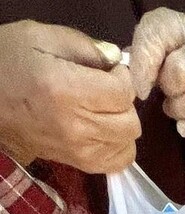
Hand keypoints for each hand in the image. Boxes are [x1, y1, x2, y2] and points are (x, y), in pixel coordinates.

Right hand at [0, 21, 139, 173]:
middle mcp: (75, 125)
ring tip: (102, 110)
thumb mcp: (40, 36)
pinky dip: (117, 146)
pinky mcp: (78, 163)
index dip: (122, 78)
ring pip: (127, 144)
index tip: (109, 71)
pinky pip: (117, 162)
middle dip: (124, 103)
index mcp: (66, 90)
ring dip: (122, 125)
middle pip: (130, 123)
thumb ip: (85, 46)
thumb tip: (116, 60)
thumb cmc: (9, 62)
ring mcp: (78, 149)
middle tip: (106, 90)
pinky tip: (104, 131)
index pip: (123, 93)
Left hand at [129, 9, 184, 178]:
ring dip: (180, 112)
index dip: (144, 60)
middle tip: (170, 94)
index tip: (141, 83)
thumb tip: (132, 78)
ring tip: (180, 110)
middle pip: (178, 72)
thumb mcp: (160, 58)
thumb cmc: (184, 83)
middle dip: (168, 90)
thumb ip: (142, 56)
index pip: (157, 33)